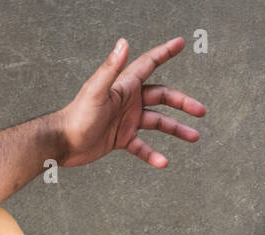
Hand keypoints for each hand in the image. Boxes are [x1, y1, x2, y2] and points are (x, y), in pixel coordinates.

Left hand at [55, 37, 205, 168]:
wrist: (63, 142)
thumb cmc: (76, 115)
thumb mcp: (96, 91)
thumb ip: (111, 68)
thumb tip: (124, 43)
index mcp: (124, 86)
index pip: (149, 64)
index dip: (165, 52)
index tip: (180, 43)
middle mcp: (128, 101)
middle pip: (162, 97)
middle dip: (183, 103)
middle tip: (201, 111)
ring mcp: (126, 120)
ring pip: (158, 122)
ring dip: (176, 129)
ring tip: (194, 136)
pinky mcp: (122, 138)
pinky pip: (143, 146)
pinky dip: (153, 154)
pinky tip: (163, 162)